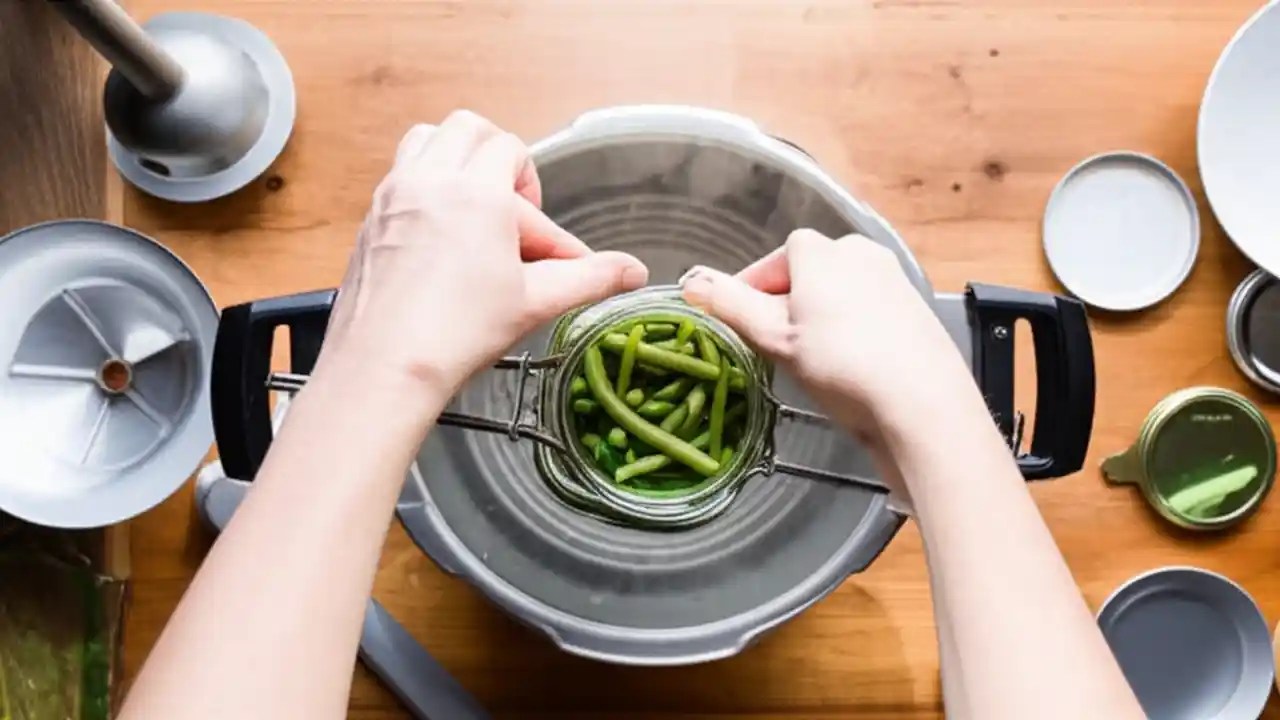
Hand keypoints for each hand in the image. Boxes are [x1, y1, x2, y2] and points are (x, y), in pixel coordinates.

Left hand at [314, 111, 647, 396]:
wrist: (383, 366)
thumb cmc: (459, 333)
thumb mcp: (536, 302)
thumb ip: (590, 278)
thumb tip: (634, 271)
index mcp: (476, 190)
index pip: (514, 155)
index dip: (539, 196)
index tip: (548, 249)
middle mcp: (430, 179)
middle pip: (468, 129)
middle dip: (496, 156)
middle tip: (511, 207)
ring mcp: (393, 196)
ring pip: (425, 140)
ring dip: (454, 158)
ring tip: (472, 206)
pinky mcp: (370, 220)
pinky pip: (399, 178)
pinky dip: (425, 189)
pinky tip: (438, 240)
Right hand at [679, 229, 975, 444]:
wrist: (923, 404)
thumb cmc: (841, 364)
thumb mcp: (773, 336)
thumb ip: (729, 305)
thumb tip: (690, 281)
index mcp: (823, 249)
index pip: (773, 259)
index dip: (751, 291)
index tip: (739, 326)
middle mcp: (862, 252)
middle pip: (806, 276)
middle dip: (785, 308)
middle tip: (773, 350)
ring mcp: (893, 281)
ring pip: (836, 298)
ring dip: (816, 324)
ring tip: (810, 365)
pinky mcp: (913, 313)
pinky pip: (865, 317)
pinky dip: (849, 337)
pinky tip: (847, 372)